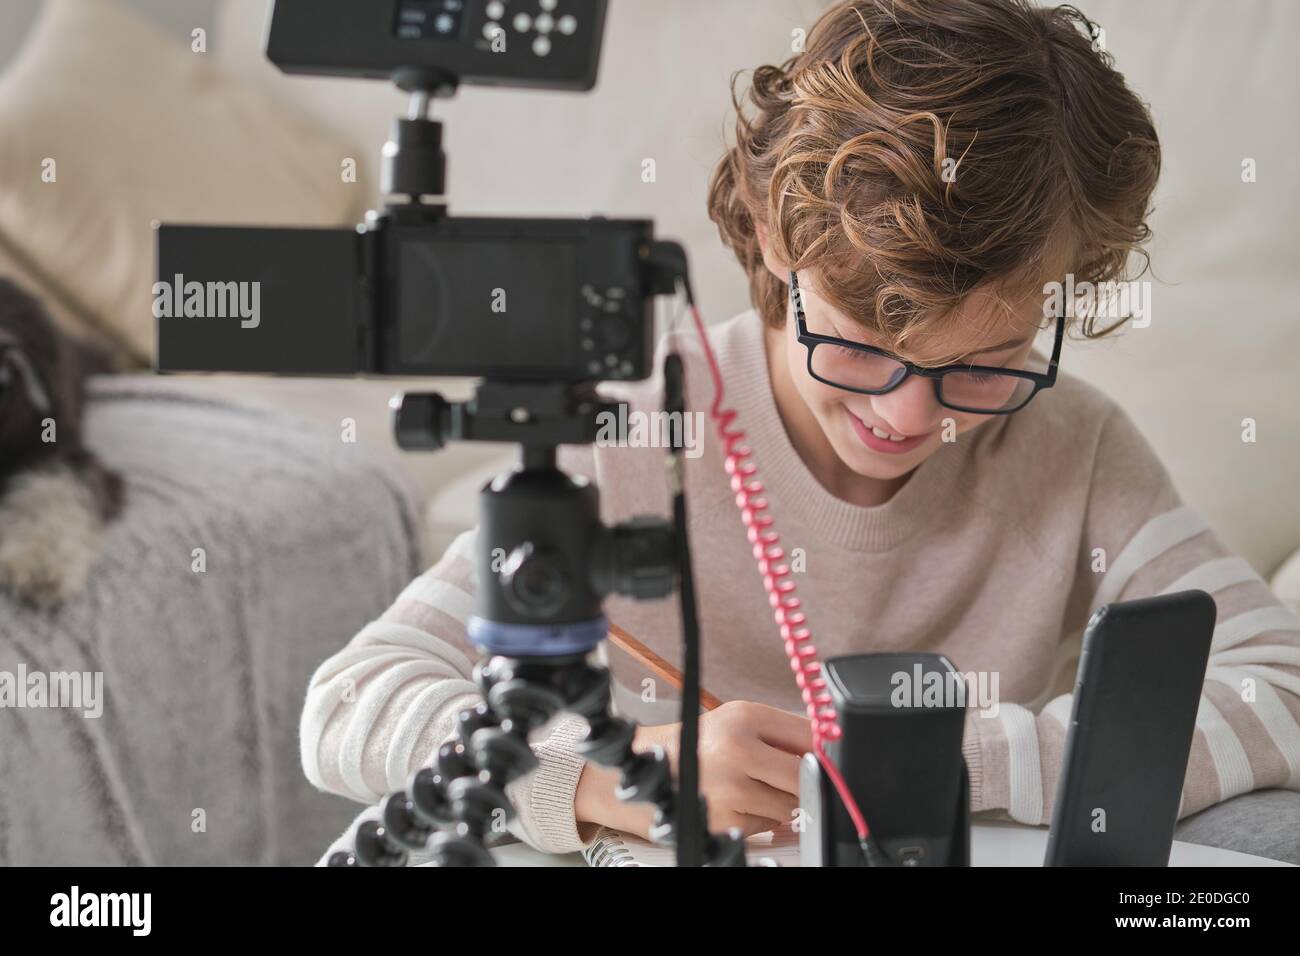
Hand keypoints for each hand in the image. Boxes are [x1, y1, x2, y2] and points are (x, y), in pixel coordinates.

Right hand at [574, 700, 811, 839]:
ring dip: (780, 801)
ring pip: (790, 804)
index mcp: (744, 717)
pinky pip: (768, 825)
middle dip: (804, 779)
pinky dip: (760, 818)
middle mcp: (737, 750)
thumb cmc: (698, 745)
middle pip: (807, 775)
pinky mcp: (725, 821)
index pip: (811, 735)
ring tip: (751, 785)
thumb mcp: (738, 721)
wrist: (650, 771)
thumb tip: (830, 750)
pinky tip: (737, 802)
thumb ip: (783, 733)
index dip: (825, 750)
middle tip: (787, 775)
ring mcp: (731, 789)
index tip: (830, 757)